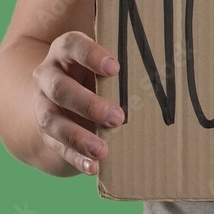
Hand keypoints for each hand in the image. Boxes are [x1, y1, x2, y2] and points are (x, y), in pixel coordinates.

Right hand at [32, 31, 124, 174]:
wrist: (63, 99)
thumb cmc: (96, 74)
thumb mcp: (105, 64)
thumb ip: (126, 61)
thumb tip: (170, 62)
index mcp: (65, 52)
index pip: (72, 46)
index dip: (90, 55)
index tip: (115, 67)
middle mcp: (48, 77)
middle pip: (61, 88)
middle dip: (88, 104)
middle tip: (117, 117)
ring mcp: (43, 105)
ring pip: (53, 121)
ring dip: (79, 137)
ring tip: (102, 150)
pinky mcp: (47, 132)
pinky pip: (57, 146)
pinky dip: (75, 158)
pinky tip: (93, 167)